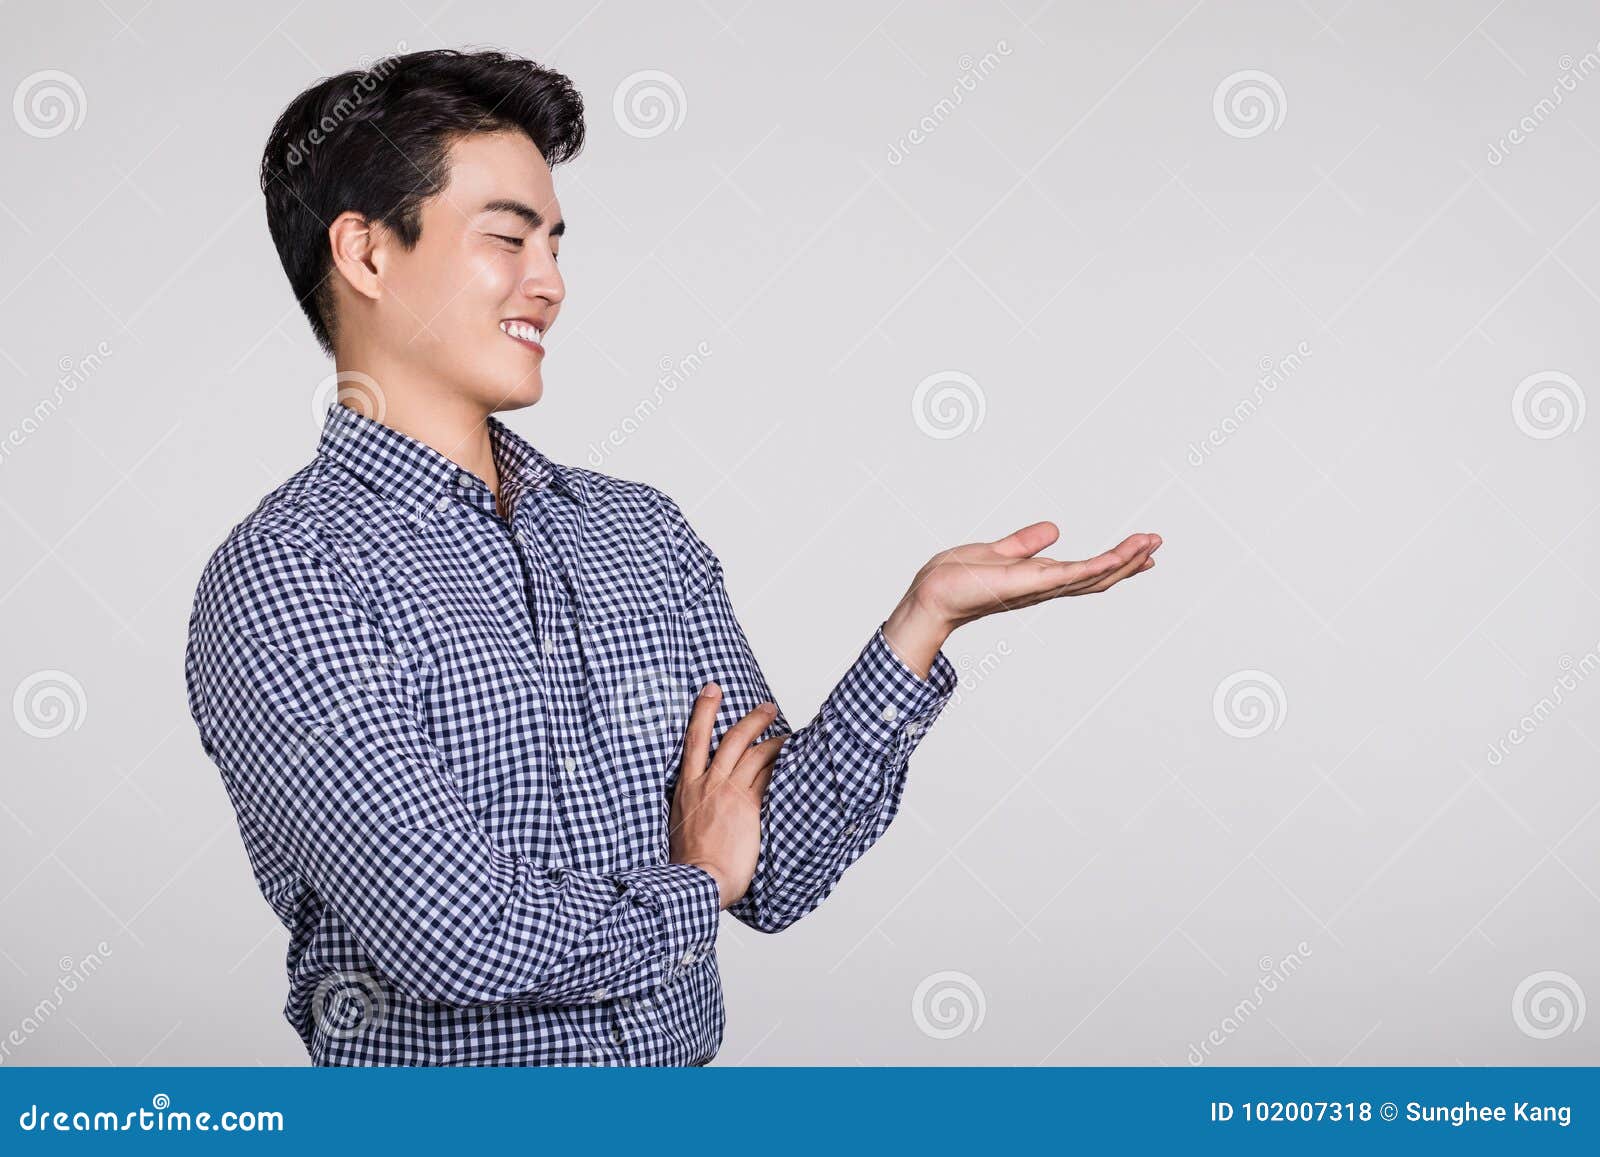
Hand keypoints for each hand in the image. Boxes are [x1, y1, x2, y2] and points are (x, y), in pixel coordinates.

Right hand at [668, 682, 787, 910]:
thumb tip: (701, 811)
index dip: (704, 710)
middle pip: (732, 739)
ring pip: (756, 755)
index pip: (694, 740)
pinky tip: (796, 764)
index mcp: (687, 788)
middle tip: (767, 707)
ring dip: (775, 741)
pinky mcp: (750, 807)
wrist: (697, 882)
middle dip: (752, 719)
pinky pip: (770, 779)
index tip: (712, 690)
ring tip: (790, 736)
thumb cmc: (688, 866)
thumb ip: (693, 811)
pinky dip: (783, 768)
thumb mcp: (679, 828)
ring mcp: (730, 793)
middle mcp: (709, 784)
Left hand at [905, 523, 1161, 633]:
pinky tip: (1121, 555)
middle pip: (1097, 577)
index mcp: (1040, 579)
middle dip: (1129, 562)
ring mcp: (1040, 587)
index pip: (1085, 572)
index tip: (1140, 548)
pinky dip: (1099, 565)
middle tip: (1157, 544)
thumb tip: (1054, 529)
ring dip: (1124, 561)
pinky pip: (1072, 575)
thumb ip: (1026, 543)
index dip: (1114, 562)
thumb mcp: (999, 551)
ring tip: (1150, 544)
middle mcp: (1045, 587)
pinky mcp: (1030, 583)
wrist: (933, 594)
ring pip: (1092, 576)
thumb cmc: (957, 578)